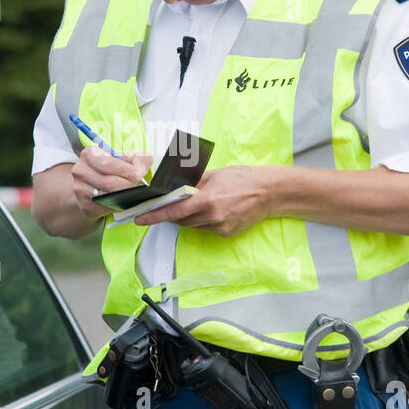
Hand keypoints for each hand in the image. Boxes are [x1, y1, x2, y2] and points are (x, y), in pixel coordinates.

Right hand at [70, 146, 151, 217]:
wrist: (91, 187)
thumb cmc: (108, 170)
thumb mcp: (121, 158)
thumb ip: (135, 158)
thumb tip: (147, 160)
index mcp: (89, 154)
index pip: (107, 163)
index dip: (125, 170)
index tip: (139, 173)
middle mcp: (81, 171)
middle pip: (108, 181)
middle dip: (128, 184)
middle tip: (139, 184)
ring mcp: (81, 189)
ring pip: (107, 195)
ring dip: (125, 194)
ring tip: (134, 191)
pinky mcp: (85, 204)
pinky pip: (106, 206)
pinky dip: (119, 204)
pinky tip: (125, 199)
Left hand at [133, 165, 272, 236]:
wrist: (269, 192)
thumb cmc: (242, 178)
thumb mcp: (215, 174)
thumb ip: (193, 183)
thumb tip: (174, 188)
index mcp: (207, 199)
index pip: (174, 211)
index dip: (155, 216)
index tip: (140, 219)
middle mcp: (212, 216)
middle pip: (182, 221)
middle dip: (173, 214)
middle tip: (168, 205)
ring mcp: (220, 227)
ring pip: (194, 226)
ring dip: (190, 217)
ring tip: (199, 204)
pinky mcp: (227, 233)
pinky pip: (207, 229)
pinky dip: (205, 221)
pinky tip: (216, 210)